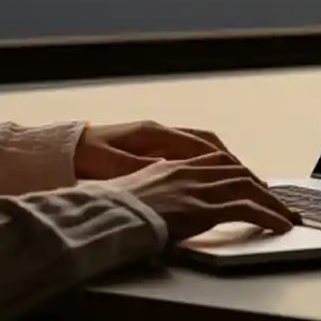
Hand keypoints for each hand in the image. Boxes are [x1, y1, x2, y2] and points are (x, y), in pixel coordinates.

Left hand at [74, 120, 258, 180]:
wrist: (60, 149)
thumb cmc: (83, 159)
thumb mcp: (112, 168)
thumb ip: (143, 173)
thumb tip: (173, 177)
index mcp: (155, 135)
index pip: (204, 148)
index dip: (230, 166)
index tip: (251, 184)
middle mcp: (161, 132)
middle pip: (212, 145)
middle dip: (238, 166)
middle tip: (259, 188)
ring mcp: (158, 138)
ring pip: (204, 148)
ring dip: (226, 165)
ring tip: (246, 185)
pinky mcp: (152, 146)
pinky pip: (191, 153)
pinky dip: (209, 165)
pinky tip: (216, 181)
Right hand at [107, 153, 299, 240]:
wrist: (101, 215)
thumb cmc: (109, 209)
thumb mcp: (135, 192)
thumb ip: (157, 191)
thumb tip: (167, 203)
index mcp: (173, 165)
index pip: (218, 161)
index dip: (239, 172)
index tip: (253, 183)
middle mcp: (189, 171)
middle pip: (237, 171)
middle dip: (261, 186)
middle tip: (277, 202)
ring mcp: (196, 189)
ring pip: (247, 187)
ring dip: (271, 202)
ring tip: (286, 216)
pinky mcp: (201, 208)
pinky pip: (246, 209)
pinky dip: (268, 216)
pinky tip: (279, 226)